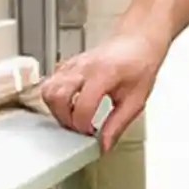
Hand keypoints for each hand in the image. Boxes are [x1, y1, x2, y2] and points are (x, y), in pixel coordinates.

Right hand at [41, 31, 165, 152]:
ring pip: (48, 89)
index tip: (91, 133)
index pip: (82, 106)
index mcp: (103, 74)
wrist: (137, 43)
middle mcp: (83, 67)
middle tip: (81, 127)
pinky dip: (56, 99)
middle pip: (57, 97)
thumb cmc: (140, 66)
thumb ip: (118, 124)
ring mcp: (73, 64)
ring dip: (57, 109)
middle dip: (65, 119)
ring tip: (75, 117)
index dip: (83, 126)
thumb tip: (104, 145)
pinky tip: (72, 105)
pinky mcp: (67, 65)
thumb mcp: (136, 100)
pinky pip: (51, 83)